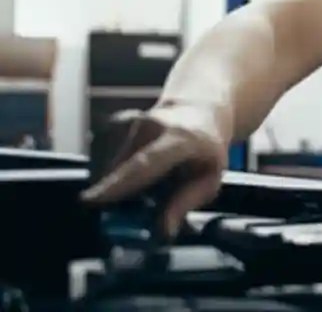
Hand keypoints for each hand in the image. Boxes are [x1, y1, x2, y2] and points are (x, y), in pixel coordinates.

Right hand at [80, 102, 229, 237]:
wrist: (198, 110)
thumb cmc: (206, 148)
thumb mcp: (210, 178)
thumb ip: (185, 202)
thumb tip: (163, 230)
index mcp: (180, 139)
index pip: (145, 163)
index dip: (119, 184)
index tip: (92, 200)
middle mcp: (151, 125)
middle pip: (122, 170)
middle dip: (119, 197)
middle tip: (130, 214)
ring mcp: (131, 122)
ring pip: (113, 168)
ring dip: (122, 186)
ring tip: (149, 184)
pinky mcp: (115, 125)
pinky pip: (109, 161)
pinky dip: (120, 175)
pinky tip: (140, 173)